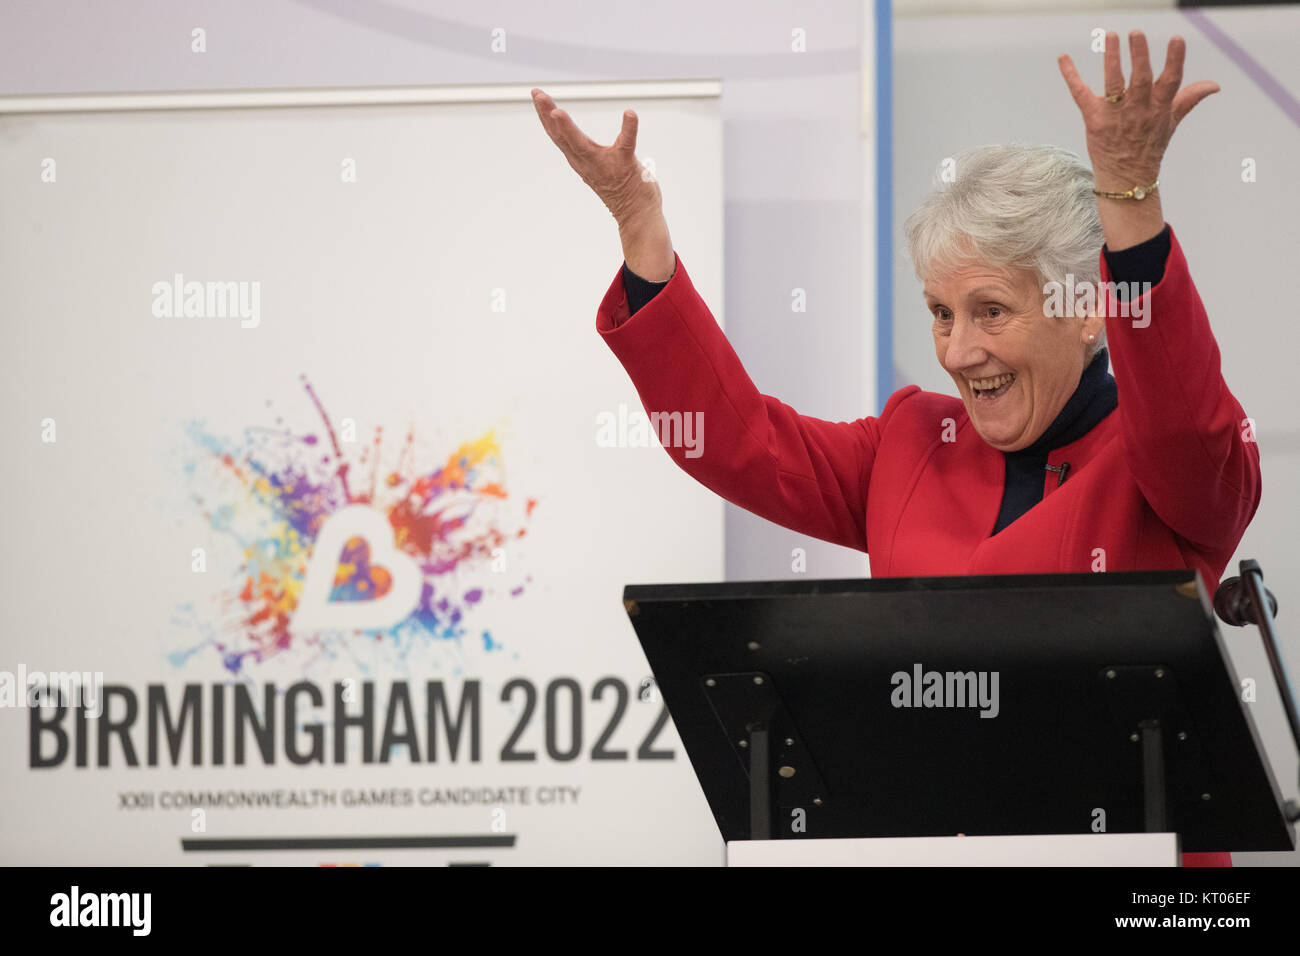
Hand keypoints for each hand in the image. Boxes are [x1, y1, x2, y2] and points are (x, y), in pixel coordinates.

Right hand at [531, 88, 661, 226]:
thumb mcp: (592, 163)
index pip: (557, 136)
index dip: (544, 116)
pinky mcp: (626, 165)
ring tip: (557, 111)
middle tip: (537, 94)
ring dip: (568, 128)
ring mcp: (605, 165)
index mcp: (579, 160)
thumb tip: (570, 130)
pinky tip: (630, 114)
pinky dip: (629, 129)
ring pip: (582, 145)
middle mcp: (587, 163)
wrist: (636, 215)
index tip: (536, 94)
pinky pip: (627, 144)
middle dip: (547, 115)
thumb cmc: (618, 187)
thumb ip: (582, 148)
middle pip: (562, 138)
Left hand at [1057, 31, 1219, 190]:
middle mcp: (1138, 110)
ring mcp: (1115, 116)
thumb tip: (1214, 85)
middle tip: (1136, 33)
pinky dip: (1071, 75)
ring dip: (1112, 60)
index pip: (1170, 81)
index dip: (1174, 60)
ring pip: (1114, 84)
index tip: (1176, 39)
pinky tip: (1063, 58)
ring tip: (1110, 36)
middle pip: (1140, 80)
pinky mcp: (1093, 121)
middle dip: (1139, 56)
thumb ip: (1188, 99)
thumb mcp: (1171, 123)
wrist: (1126, 180)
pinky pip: (1080, 94)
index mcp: (1159, 108)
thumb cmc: (1149, 147)